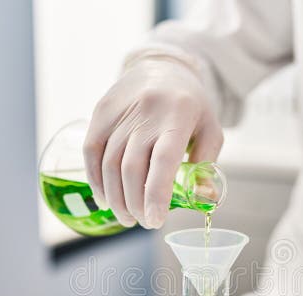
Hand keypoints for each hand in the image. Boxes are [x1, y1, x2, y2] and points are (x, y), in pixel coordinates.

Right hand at [83, 57, 222, 228]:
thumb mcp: (210, 130)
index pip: (163, 160)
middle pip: (132, 167)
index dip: (156, 194)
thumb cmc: (190, 105)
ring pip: (110, 163)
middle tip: (142, 222)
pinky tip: (105, 199)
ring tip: (127, 217)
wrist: (163, 66)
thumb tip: (204, 200)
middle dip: (135, 203)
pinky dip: (95, 179)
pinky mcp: (101, 111)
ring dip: (115, 197)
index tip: (154, 221)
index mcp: (178, 116)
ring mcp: (121, 111)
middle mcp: (147, 112)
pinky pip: (92, 151)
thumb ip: (207, 165)